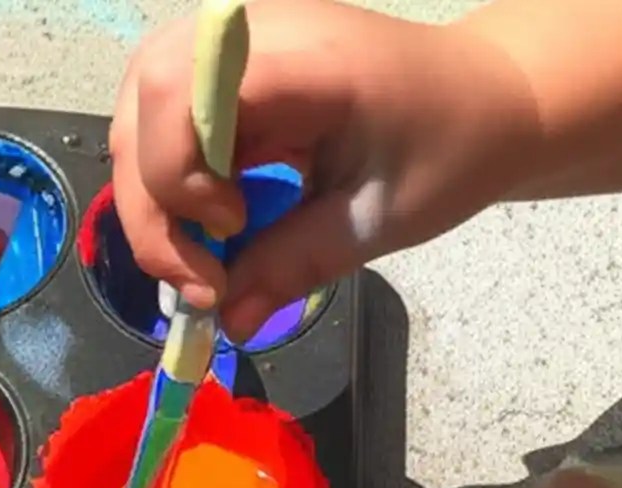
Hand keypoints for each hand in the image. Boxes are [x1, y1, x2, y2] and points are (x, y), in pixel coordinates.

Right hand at [108, 0, 538, 341]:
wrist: (484, 95)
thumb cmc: (448, 149)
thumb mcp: (379, 218)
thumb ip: (295, 264)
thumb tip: (226, 324)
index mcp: (304, 56)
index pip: (183, 96)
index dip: (179, 175)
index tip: (232, 234)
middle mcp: (249, 28)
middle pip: (144, 101)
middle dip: (151, 201)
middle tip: (201, 273)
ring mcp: (228, 36)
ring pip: (137, 110)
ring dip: (151, 193)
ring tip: (205, 247)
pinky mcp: (219, 59)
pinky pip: (157, 115)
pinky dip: (166, 177)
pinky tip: (209, 213)